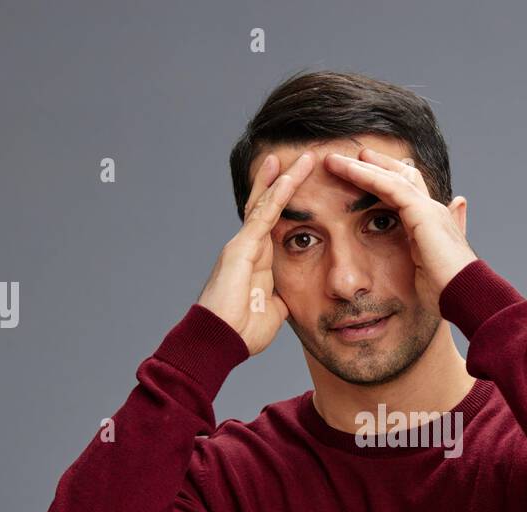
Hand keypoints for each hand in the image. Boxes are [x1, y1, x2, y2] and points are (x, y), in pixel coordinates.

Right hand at [196, 151, 315, 354]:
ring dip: (285, 178)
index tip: (305, 184)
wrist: (221, 340)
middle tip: (303, 157)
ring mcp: (243, 244)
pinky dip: (278, 194)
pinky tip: (290, 176)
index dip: (287, 202)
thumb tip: (293, 292)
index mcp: (256, 259)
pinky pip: (263, 215)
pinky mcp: (241, 247)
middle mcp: (248, 246)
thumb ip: (283, 295)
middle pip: (268, 204)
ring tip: (302, 157)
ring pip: (266, 202)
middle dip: (285, 180)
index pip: (274, 222)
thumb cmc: (242, 331)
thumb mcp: (275, 310)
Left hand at [323, 148, 477, 319]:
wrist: (466, 296)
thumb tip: (445, 225)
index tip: (363, 170)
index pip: (408, 191)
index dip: (386, 178)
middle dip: (375, 164)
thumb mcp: (429, 269)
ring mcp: (428, 209)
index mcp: (432, 223)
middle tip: (352, 154)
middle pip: (401, 176)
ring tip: (334, 160)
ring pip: (390, 177)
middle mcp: (432, 210)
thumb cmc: (447, 291)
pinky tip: (347, 169)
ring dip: (361, 167)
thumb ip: (425, 249)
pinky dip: (366, 176)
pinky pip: (389, 187)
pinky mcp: (422, 213)